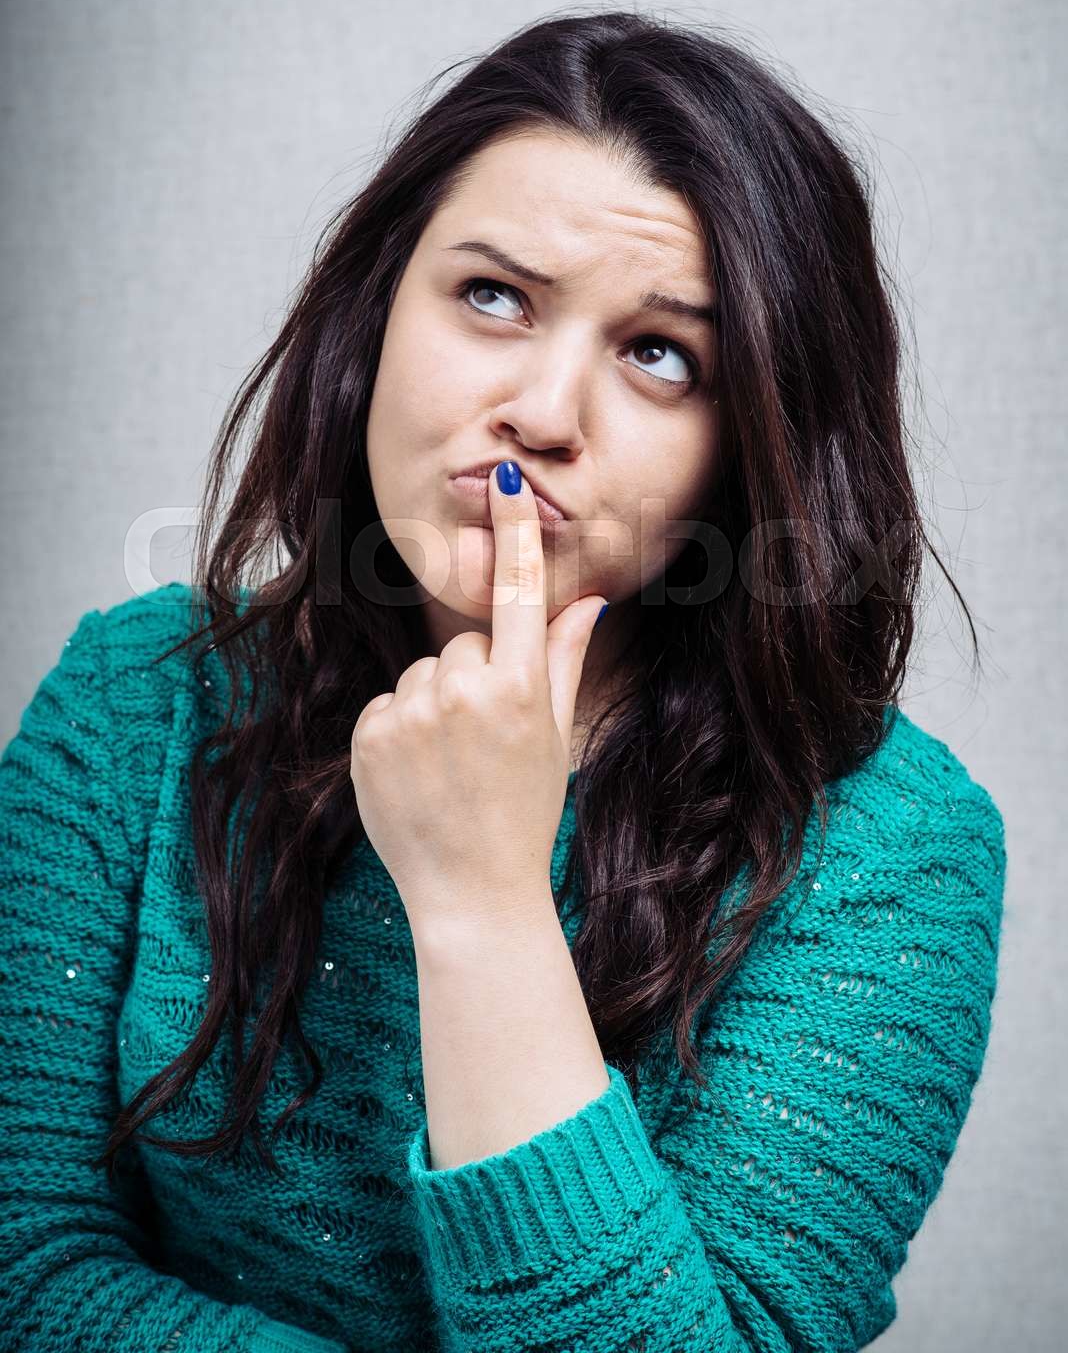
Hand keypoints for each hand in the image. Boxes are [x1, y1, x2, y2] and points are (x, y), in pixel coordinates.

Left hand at [349, 461, 606, 931]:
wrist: (472, 893)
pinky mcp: (371, 736)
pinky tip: (417, 776)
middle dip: (472, 680)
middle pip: (461, 646)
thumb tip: (588, 602)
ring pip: (421, 675)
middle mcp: (467, 691)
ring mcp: (414, 714)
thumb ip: (565, 660)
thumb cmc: (523, 813)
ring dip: (432, 707)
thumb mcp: (555, 736)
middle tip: (483, 743)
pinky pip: (388, 705)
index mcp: (522, 686)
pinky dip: (399, 732)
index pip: (517, 588)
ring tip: (449, 766)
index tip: (502, 473)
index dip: (512, 527)